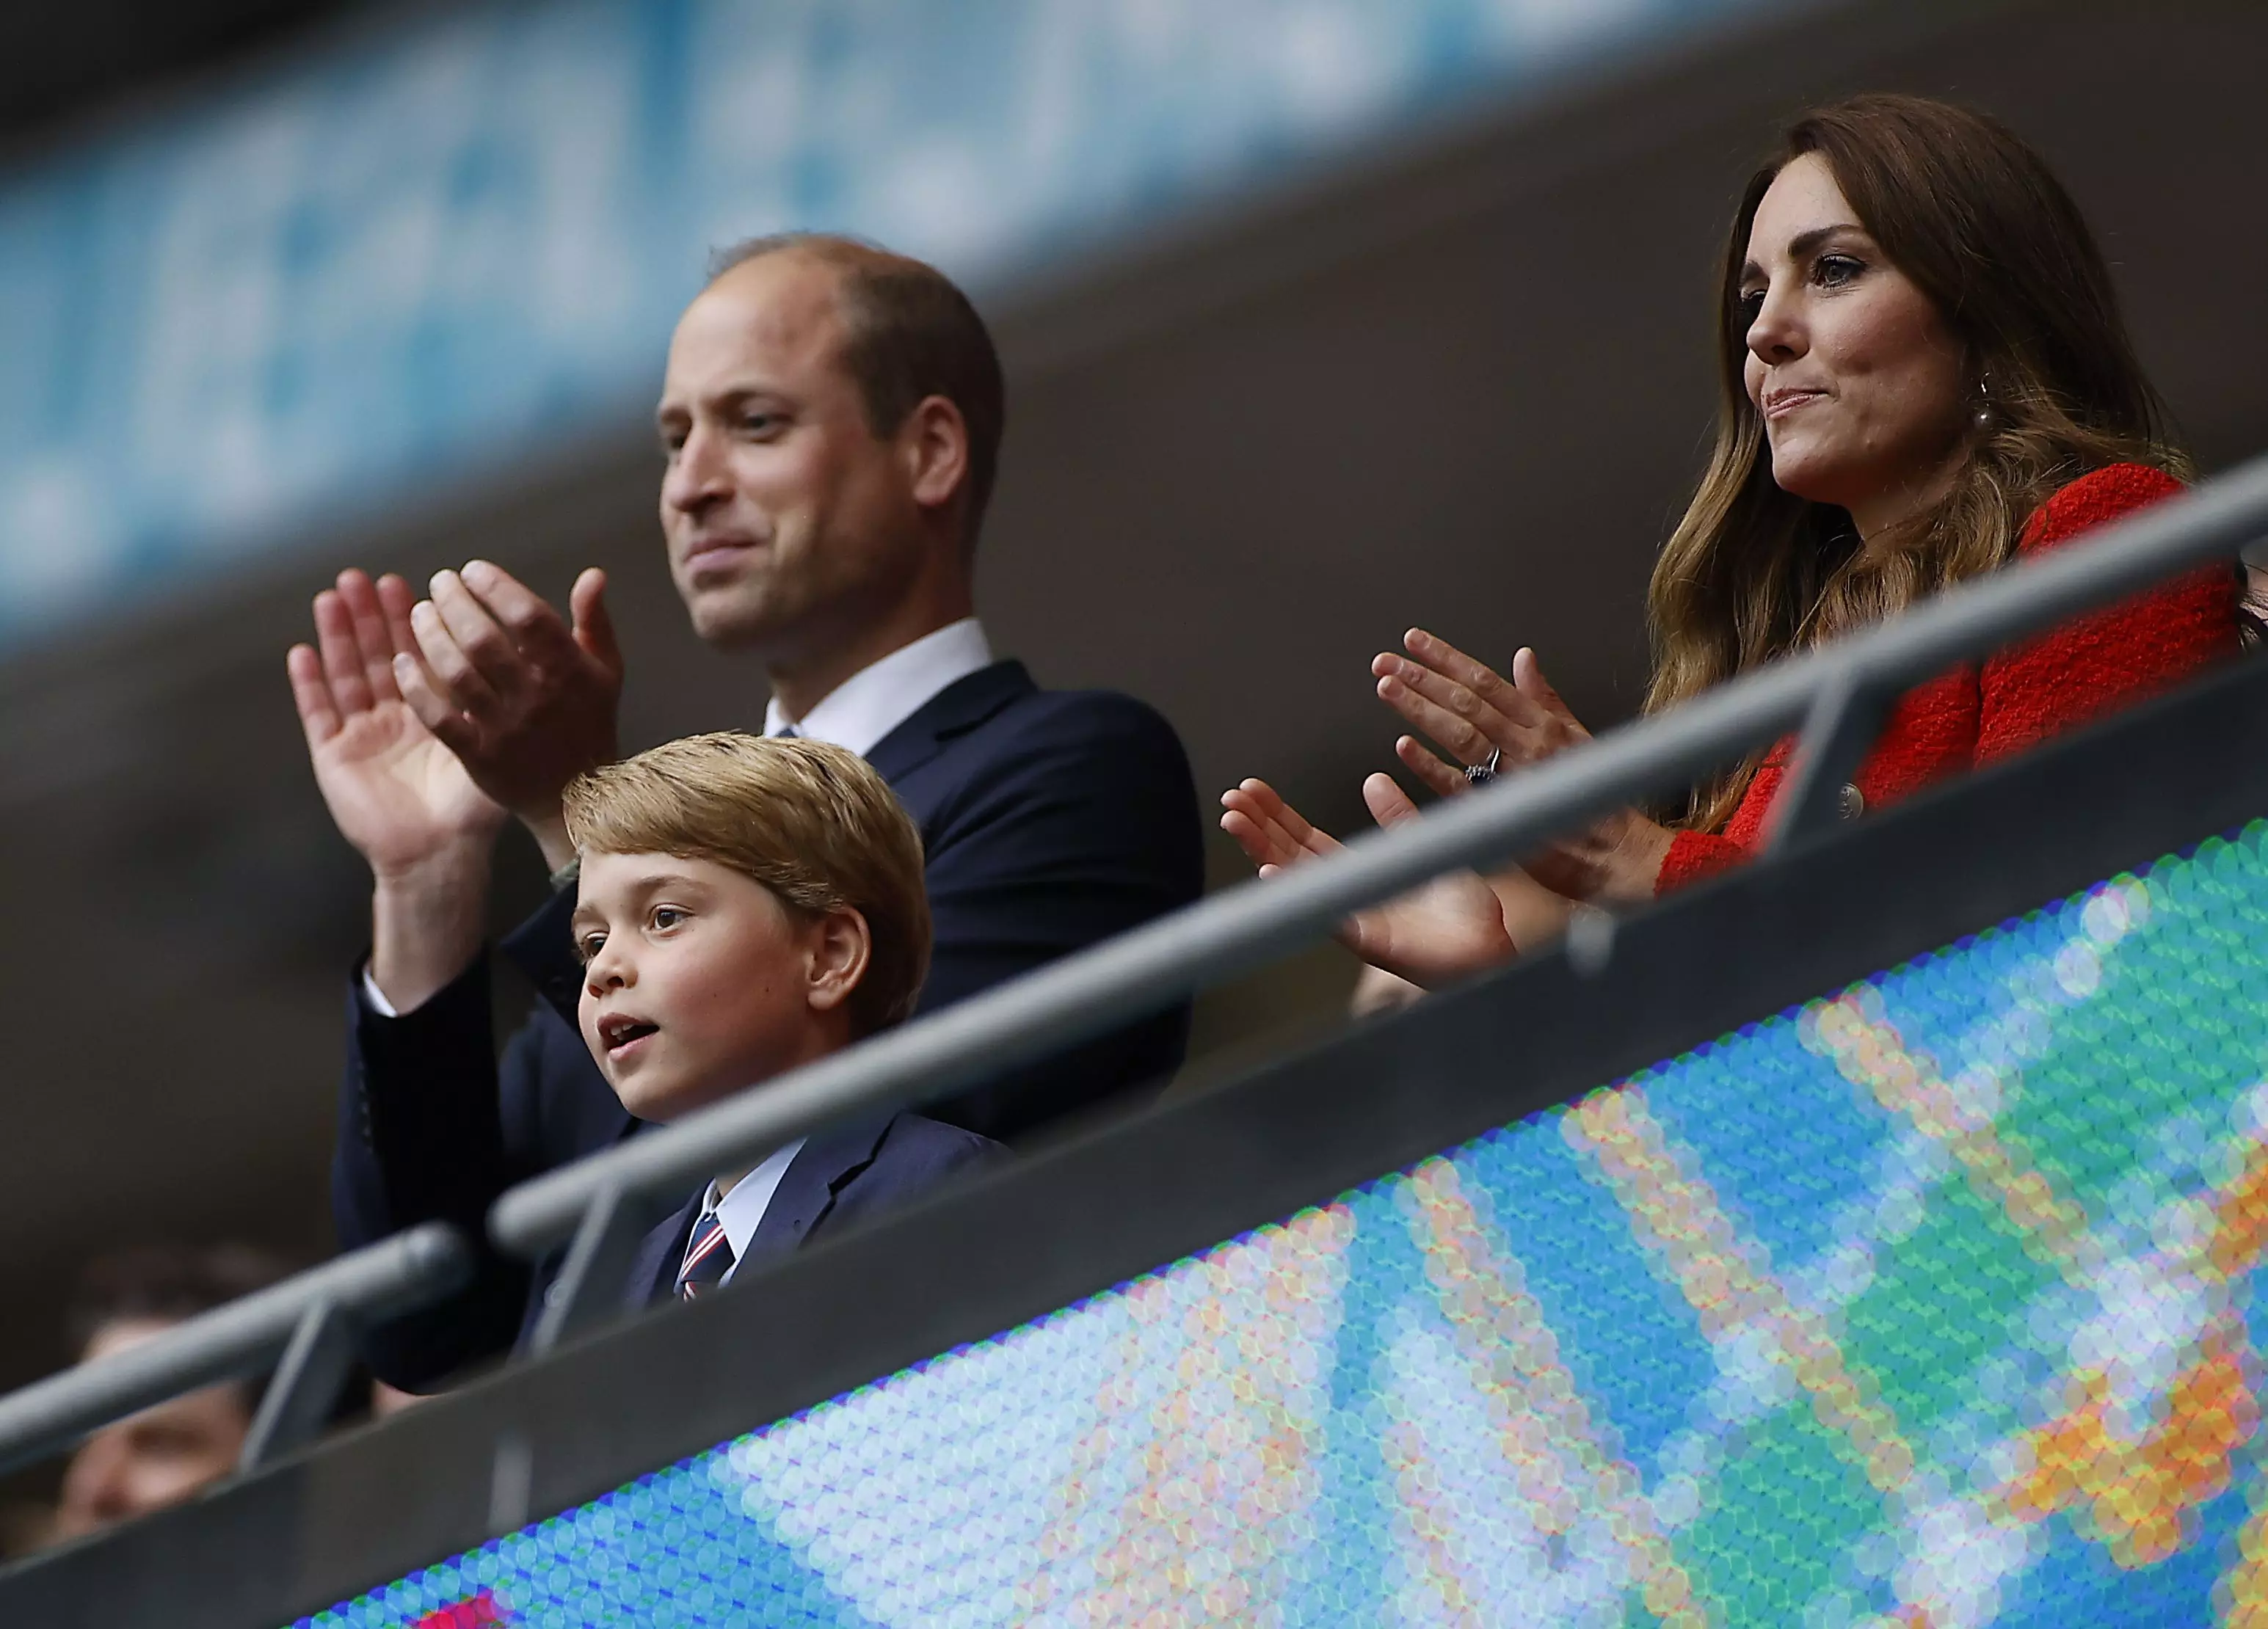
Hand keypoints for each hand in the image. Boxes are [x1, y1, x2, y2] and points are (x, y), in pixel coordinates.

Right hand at [288, 570, 506, 878]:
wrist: (439, 857)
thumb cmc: (470, 811)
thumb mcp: (491, 749)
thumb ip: (504, 708)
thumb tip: (536, 664)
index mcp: (432, 713)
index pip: (422, 656)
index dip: (415, 621)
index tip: (417, 584)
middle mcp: (394, 718)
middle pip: (379, 656)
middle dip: (372, 617)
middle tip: (367, 577)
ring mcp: (362, 735)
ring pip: (346, 675)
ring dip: (338, 637)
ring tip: (332, 596)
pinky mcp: (334, 756)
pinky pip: (318, 713)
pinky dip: (309, 683)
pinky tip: (303, 652)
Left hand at [391, 561, 623, 869]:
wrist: (578, 797)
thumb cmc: (588, 724)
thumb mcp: (605, 672)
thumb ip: (595, 622)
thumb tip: (592, 575)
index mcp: (570, 672)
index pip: (529, 617)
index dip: (497, 587)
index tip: (473, 570)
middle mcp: (537, 698)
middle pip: (484, 640)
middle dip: (455, 603)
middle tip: (439, 582)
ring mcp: (506, 728)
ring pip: (457, 674)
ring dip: (431, 637)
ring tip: (419, 612)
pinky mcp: (479, 756)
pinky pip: (440, 717)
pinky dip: (417, 687)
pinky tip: (403, 662)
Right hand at [1220, 774, 1515, 988]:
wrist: (1490, 947)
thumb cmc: (1463, 909)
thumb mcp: (1423, 846)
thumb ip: (1397, 817)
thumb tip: (1373, 779)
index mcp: (1357, 873)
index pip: (1305, 840)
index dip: (1277, 816)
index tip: (1252, 790)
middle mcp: (1345, 895)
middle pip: (1289, 856)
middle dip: (1258, 827)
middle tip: (1230, 799)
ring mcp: (1350, 917)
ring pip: (1296, 881)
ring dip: (1262, 852)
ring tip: (1235, 823)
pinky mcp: (1366, 939)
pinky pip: (1324, 914)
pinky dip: (1295, 894)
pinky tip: (1270, 873)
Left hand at [1372, 631, 1671, 904]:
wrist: (1621, 855)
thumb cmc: (1599, 798)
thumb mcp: (1577, 737)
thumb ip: (1545, 698)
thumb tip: (1522, 657)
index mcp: (1543, 724)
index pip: (1486, 682)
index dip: (1447, 659)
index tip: (1414, 641)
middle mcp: (1528, 744)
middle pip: (1468, 702)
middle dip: (1424, 678)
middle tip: (1385, 662)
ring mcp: (1515, 778)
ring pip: (1462, 733)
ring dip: (1422, 709)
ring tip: (1387, 688)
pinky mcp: (1505, 815)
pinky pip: (1462, 787)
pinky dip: (1432, 765)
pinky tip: (1403, 748)